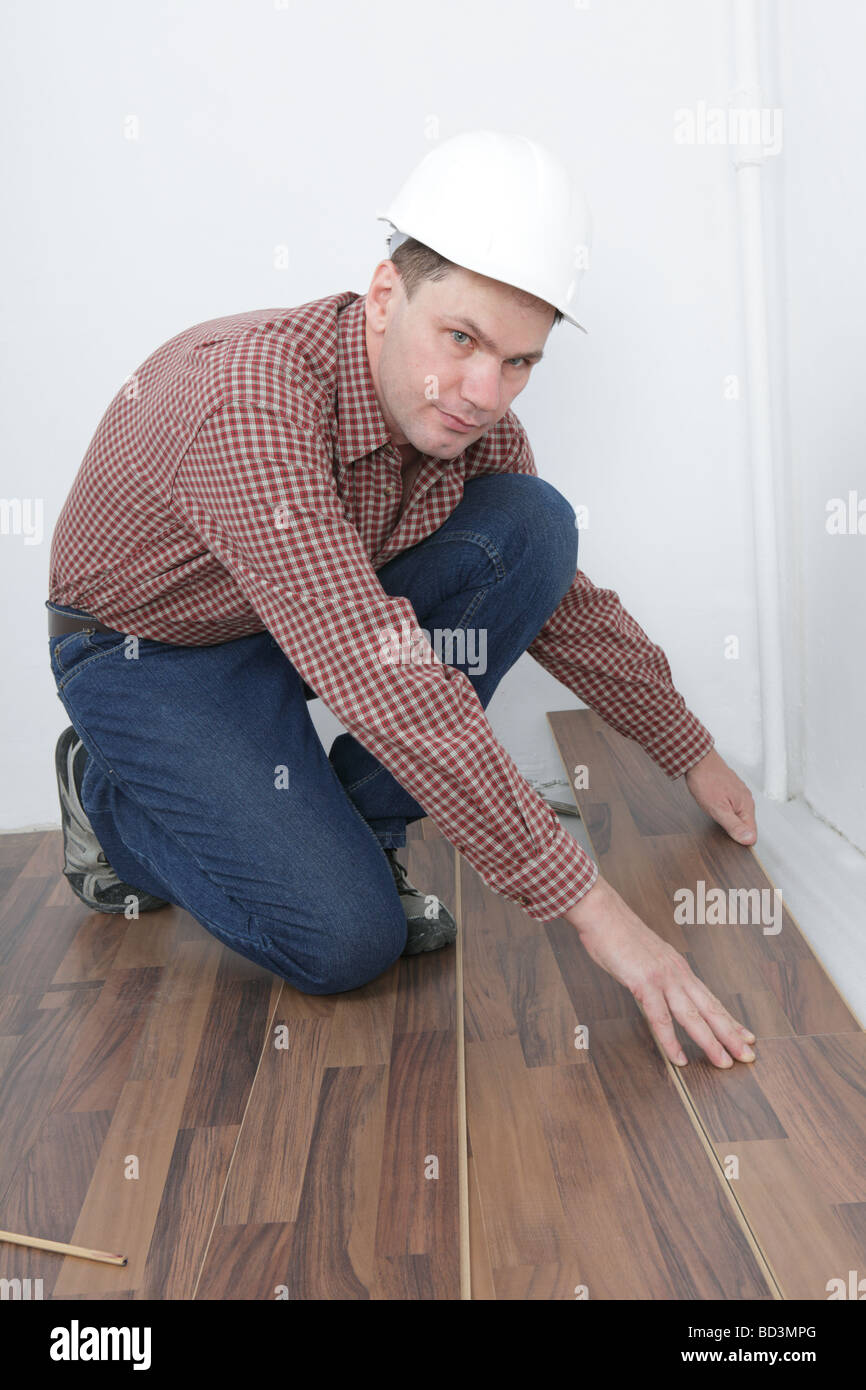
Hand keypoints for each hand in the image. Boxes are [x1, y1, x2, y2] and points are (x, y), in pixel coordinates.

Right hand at [564, 876, 755, 1068]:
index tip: (746, 1036)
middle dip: (731, 1035)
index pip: (710, 999)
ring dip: (710, 1041)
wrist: (603, 912)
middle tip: (748, 1055)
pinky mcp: (644, 982)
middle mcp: (677, 974)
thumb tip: (658, 989)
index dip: (729, 1019)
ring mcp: (663, 978)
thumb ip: (656, 974)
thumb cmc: (618, 933)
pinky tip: (678, 1058)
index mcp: (679, 968)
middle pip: (710, 1009)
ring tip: (723, 1062)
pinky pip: (660, 1017)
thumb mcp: (646, 956)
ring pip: (693, 1015)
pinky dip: (670, 1040)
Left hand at [685, 747, 756, 845]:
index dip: (740, 841)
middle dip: (733, 830)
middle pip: (745, 824)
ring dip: (728, 820)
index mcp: (746, 806)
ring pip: (738, 814)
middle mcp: (746, 799)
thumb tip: (749, 839)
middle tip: (718, 826)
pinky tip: (715, 807)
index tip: (728, 840)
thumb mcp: (718, 809)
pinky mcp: (730, 789)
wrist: (697, 759)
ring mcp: (738, 793)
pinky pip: (732, 805)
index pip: (752, 833)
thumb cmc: (706, 781)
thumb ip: (734, 825)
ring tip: (715, 816)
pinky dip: (725, 810)